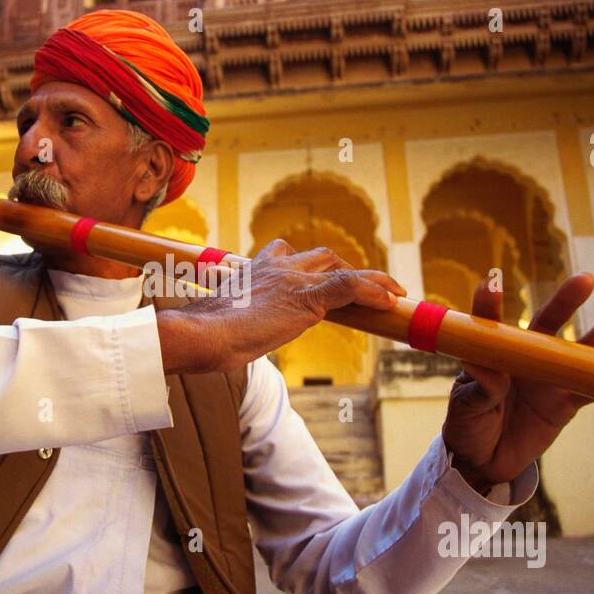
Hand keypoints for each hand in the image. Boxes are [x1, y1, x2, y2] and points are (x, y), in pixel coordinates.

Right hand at [156, 239, 404, 374]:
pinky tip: (390, 300)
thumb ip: (231, 320)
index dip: (304, 264)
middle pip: (318, 255)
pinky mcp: (308, 297)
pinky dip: (374, 290)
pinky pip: (351, 287)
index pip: (283, 253)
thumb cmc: (204, 334)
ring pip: (341, 268)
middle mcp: (276, 267)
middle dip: (340, 268)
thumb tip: (220, 339)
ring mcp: (293, 281)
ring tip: (390, 292)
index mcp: (254, 270)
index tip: (314, 278)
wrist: (203, 334)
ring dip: (368, 279)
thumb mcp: (220, 321)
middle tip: (357, 287)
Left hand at [442, 273, 593, 490]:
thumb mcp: (465, 407)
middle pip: (545, 325)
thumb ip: (480, 386)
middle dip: (565, 301)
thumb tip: (480, 364)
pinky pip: (590, 392)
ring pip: (576, 354)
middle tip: (584, 280)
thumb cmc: (468, 425)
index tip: (491, 283)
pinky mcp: (563, 404)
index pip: (490, 323)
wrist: (485, 462)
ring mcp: (546, 379)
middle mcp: (523, 359)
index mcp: (492, 353)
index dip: (491, 303)